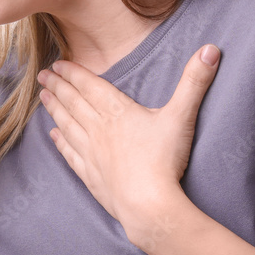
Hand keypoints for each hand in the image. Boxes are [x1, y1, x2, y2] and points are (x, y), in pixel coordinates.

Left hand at [36, 44, 220, 231]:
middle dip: (58, 87)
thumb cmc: (164, 160)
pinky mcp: (91, 176)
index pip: (89, 86)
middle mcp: (98, 129)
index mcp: (117, 111)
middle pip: (73, 103)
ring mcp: (91, 154)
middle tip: (43, 76)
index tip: (58, 64)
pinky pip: (70, 154)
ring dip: (54, 110)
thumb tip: (212, 49)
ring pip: (67, 125)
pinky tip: (53, 136)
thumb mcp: (182, 116)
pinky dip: (60, 143)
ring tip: (43, 97)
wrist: (148, 205)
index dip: (73, 73)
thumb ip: (194, 82)